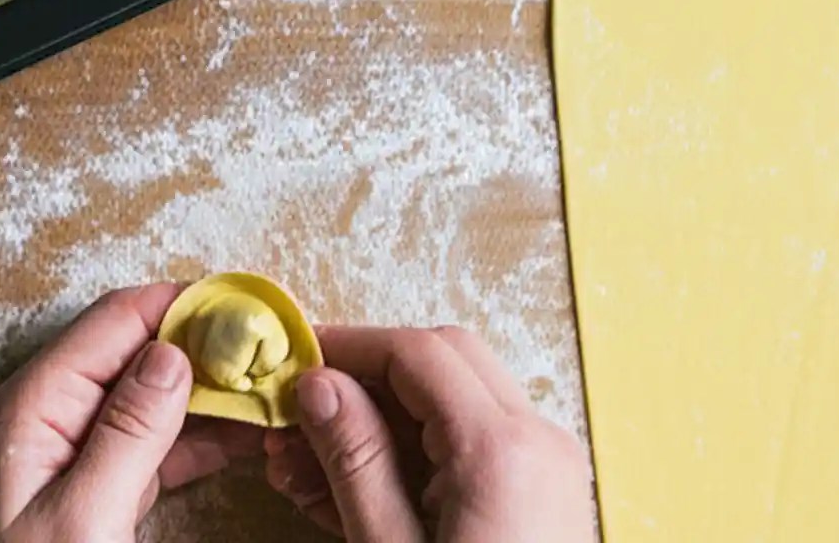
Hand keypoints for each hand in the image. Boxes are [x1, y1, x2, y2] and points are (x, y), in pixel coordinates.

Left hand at [0, 285, 262, 541]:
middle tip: (279, 352)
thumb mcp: (84, 518)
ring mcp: (79, 446)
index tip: (250, 310)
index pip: (116, 321)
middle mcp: (54, 412)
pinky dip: (207, 434)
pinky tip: (252, 434)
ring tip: (278, 389)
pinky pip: (161, 439)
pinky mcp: (103, 481)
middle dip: (210, 345)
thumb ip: (126, 433)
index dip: (184, 306)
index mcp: (35, 406)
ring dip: (217, 389)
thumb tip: (171, 354)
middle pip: (140, 350)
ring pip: (159, 393)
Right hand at [266, 326, 593, 541]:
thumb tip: (319, 386)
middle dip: (365, 374)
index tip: (292, 364)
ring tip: (305, 463)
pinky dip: (411, 449)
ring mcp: (546, 466)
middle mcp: (537, 442)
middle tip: (299, 409)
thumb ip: (354, 458)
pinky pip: (470, 442)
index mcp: (502, 452)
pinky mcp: (539, 492)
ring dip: (380, 415)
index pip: (418, 353)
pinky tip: (348, 485)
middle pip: (443, 361)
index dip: (348, 347)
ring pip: (454, 398)